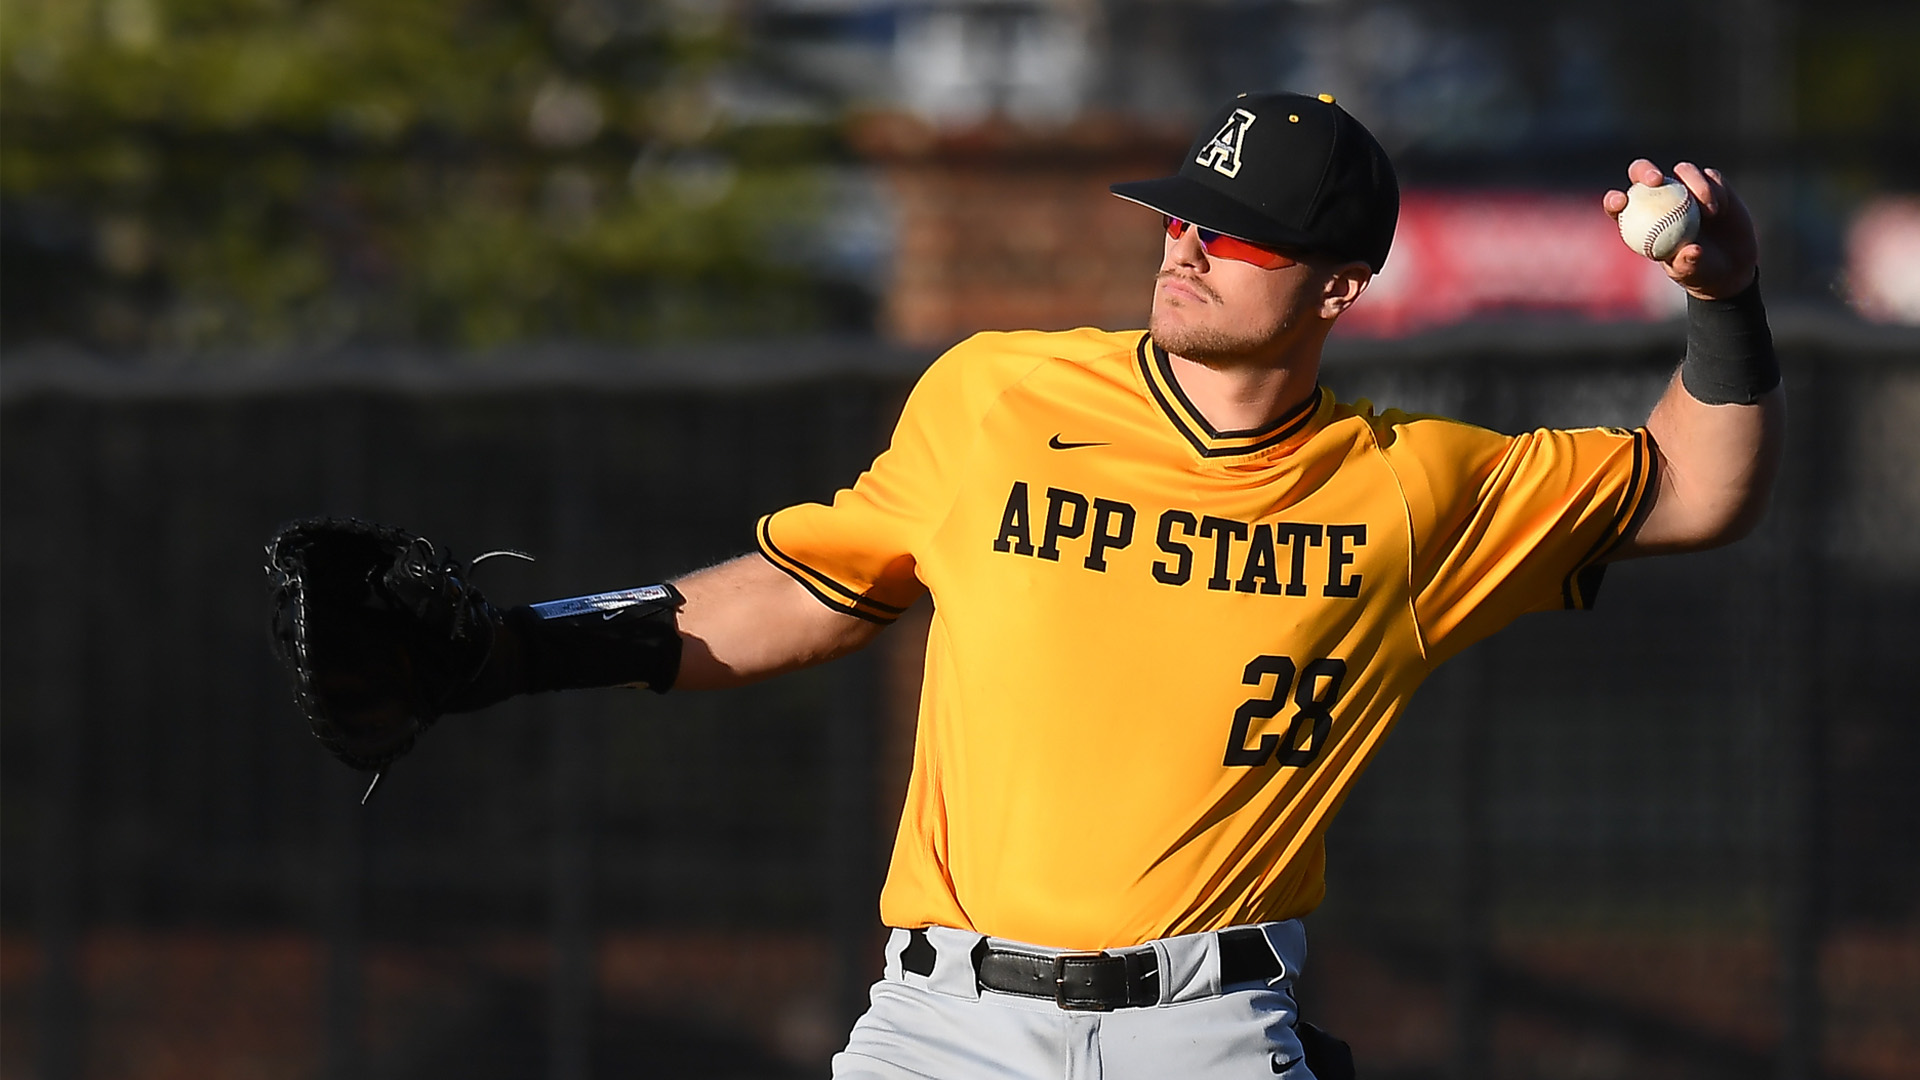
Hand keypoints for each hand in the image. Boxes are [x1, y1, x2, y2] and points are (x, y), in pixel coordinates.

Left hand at [1603, 159, 1758, 300]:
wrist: (1733, 266)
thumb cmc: (1701, 272)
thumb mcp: (1692, 273)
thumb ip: (1688, 263)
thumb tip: (1691, 250)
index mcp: (1642, 221)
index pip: (1619, 206)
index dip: (1613, 200)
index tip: (1620, 202)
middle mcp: (1661, 198)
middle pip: (1643, 174)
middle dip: (1644, 170)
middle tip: (1656, 180)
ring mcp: (1687, 188)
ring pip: (1683, 171)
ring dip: (1695, 184)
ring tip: (1711, 212)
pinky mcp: (1712, 183)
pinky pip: (1711, 176)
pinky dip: (1716, 189)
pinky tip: (1721, 208)